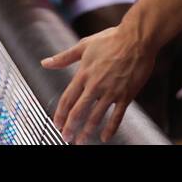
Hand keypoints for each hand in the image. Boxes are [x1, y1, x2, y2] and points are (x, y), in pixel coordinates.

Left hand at [42, 24, 154, 143]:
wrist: (136, 39)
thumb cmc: (110, 39)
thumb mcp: (83, 45)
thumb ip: (64, 58)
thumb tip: (45, 63)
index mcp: (84, 74)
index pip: (68, 98)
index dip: (61, 114)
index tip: (57, 124)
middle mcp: (95, 85)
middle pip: (79, 111)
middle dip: (71, 127)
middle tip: (66, 138)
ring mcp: (111, 92)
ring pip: (96, 117)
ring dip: (87, 131)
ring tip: (81, 141)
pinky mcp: (126, 95)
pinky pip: (117, 116)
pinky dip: (111, 128)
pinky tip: (105, 137)